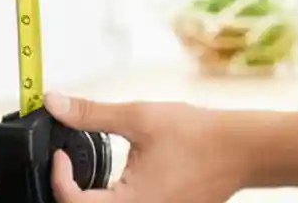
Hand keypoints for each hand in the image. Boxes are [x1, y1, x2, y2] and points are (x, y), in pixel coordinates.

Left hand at [44, 93, 254, 202]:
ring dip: (89, 196)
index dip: (58, 177)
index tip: (61, 153)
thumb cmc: (198, 136)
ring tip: (85, 168)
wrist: (241, 150)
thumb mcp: (138, 118)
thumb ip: (92, 113)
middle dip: (69, 189)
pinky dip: (111, 197)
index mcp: (131, 202)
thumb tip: (56, 103)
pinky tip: (112, 177)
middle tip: (67, 161)